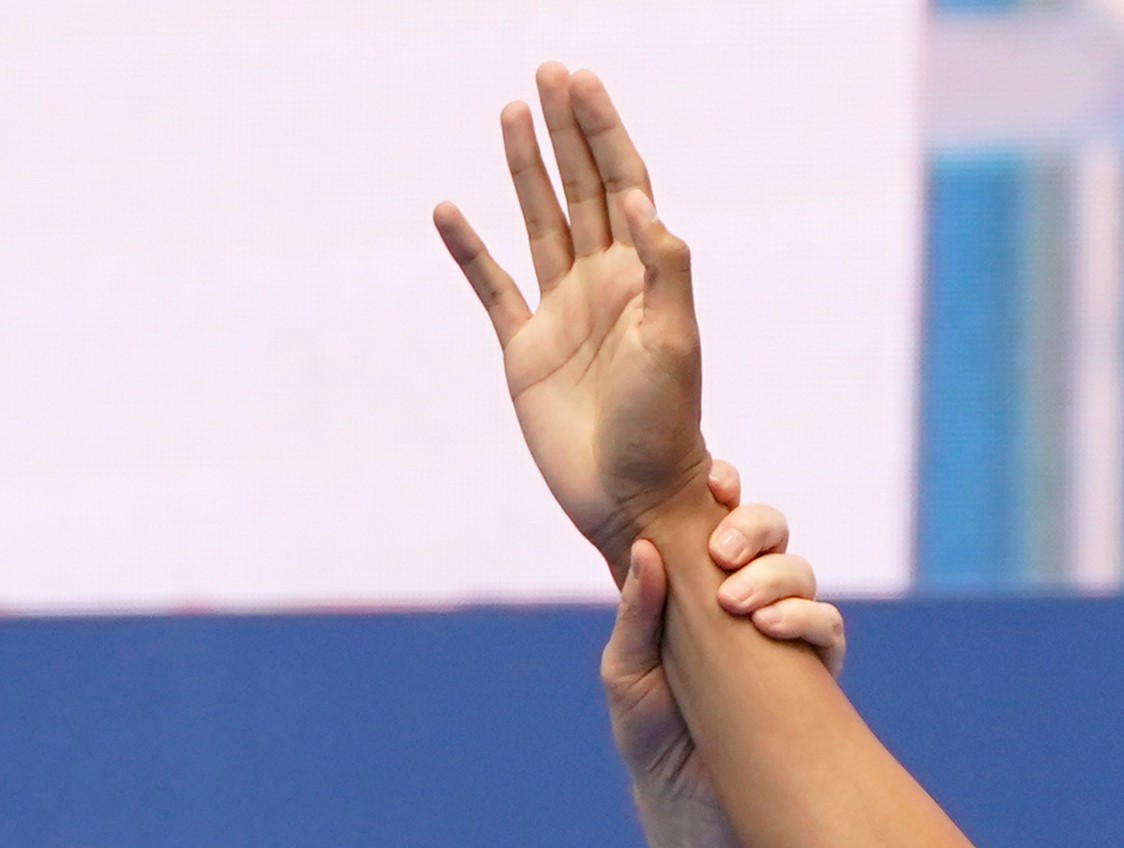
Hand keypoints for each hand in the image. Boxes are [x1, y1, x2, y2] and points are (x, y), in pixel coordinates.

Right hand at [436, 66, 712, 565]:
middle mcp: (603, 286)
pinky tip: (449, 211)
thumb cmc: (664, 428)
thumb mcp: (674, 343)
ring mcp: (562, 314)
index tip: (580, 80)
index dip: (602, 130)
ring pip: (541, 222)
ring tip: (512, 112)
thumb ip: (663, 267)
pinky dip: (469, 250)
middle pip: (582, 188)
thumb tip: (637, 194)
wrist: (633, 500)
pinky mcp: (526, 351)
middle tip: (549, 71)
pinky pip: (492, 287)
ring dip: (525, 168)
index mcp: (643, 277)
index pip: (623, 183)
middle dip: (566, 130)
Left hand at [608, 460, 842, 847]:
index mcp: (693, 590)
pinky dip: (808, 618)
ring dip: (777, 575)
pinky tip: (774, 628)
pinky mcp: (813, 679)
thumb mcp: (627, 675)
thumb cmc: (651, 744)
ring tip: (741, 603)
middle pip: (769, 536)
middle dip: (755, 527)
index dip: (724, 493)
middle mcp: (742, 605)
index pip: (716, 523)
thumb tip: (646, 548)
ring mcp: (782, 640)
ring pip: (800, 574)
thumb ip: (638, 615)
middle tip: (723, 549)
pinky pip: (828, 630)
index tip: (716, 481)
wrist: (693, 821)